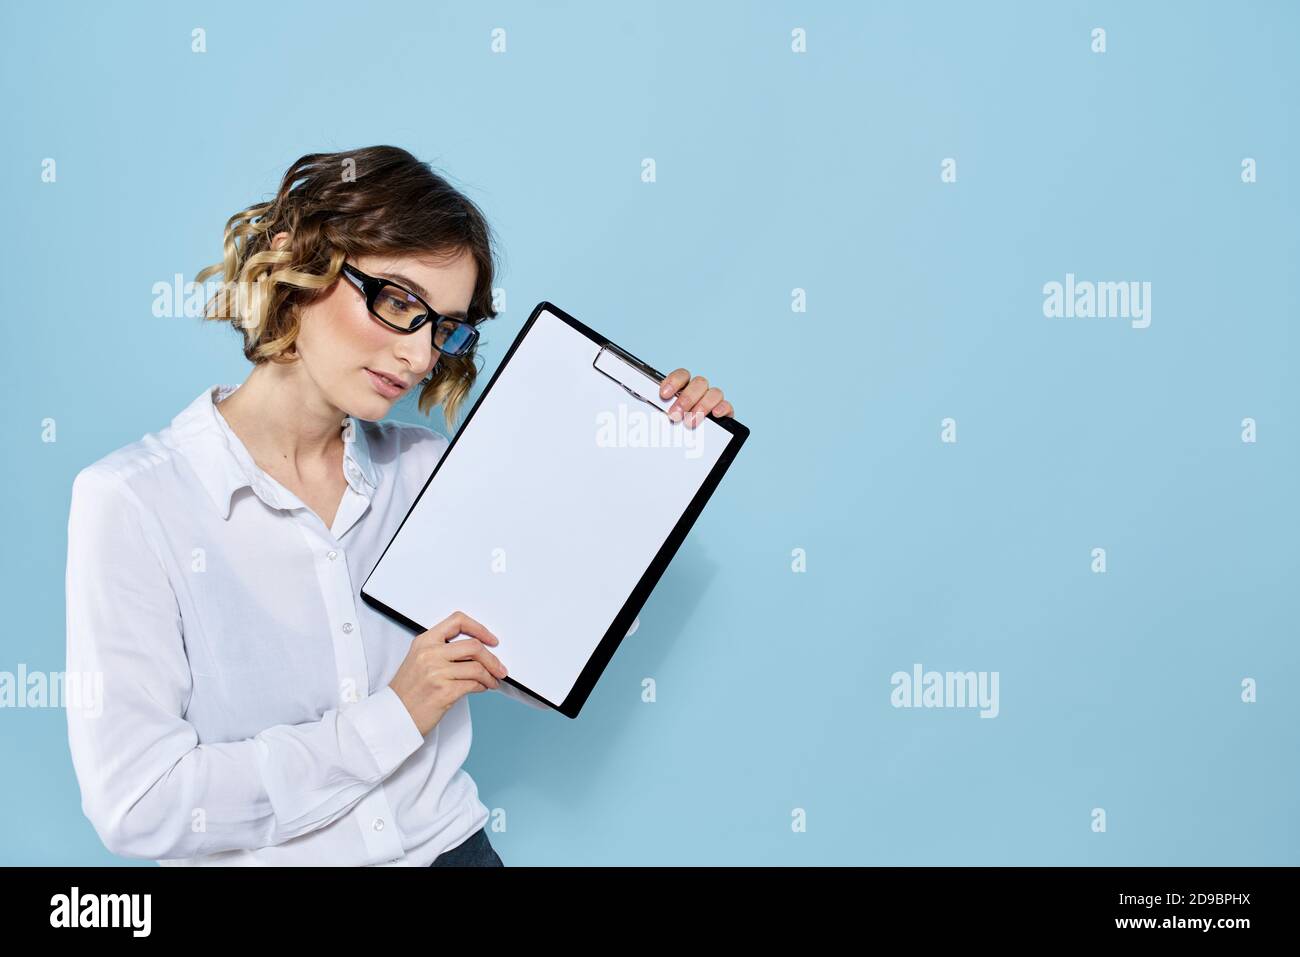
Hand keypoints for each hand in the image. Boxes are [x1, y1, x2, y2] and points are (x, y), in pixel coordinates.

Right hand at [388, 611, 508, 735]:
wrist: (394, 717)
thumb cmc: (407, 691)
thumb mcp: (419, 660)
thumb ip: (442, 650)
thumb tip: (476, 651)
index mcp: (424, 641)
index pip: (457, 621)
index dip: (479, 628)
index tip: (490, 639)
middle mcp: (430, 653)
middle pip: (474, 646)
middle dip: (492, 658)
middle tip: (499, 667)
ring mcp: (437, 672)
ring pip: (477, 667)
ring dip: (490, 676)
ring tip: (492, 681)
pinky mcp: (444, 691)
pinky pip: (474, 684)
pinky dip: (483, 686)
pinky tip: (482, 688)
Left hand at [657, 369, 734, 428]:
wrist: (692, 445)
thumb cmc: (676, 427)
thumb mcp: (665, 420)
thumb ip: (661, 414)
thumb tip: (651, 416)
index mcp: (685, 388)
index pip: (682, 375)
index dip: (674, 382)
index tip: (664, 395)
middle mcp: (700, 391)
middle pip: (699, 383)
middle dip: (686, 399)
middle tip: (675, 415)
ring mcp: (713, 400)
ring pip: (714, 392)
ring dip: (702, 406)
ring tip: (690, 422)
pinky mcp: (724, 412)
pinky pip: (727, 405)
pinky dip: (722, 408)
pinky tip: (715, 414)